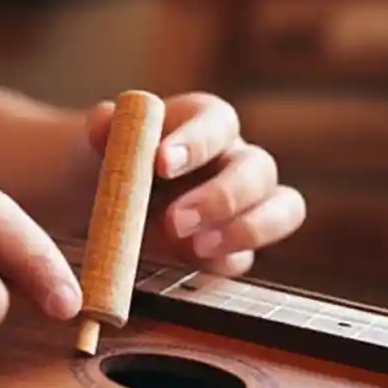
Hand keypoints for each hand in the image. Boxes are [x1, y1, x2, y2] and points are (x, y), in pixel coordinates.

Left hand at [87, 92, 305, 275]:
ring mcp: (247, 205)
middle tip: (175, 222)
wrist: (106, 199)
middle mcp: (237, 160)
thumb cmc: (114, 160)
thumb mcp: (103, 143)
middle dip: (221, 196)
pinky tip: (191, 266)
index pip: (219, 122)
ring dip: (246, 230)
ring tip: (195, 250)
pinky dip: (226, 261)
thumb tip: (106, 121)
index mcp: (206, 123)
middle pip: (258, 168)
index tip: (161, 164)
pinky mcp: (237, 247)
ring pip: (284, 209)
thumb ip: (106, 129)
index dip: (197, 142)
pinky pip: (250, 255)